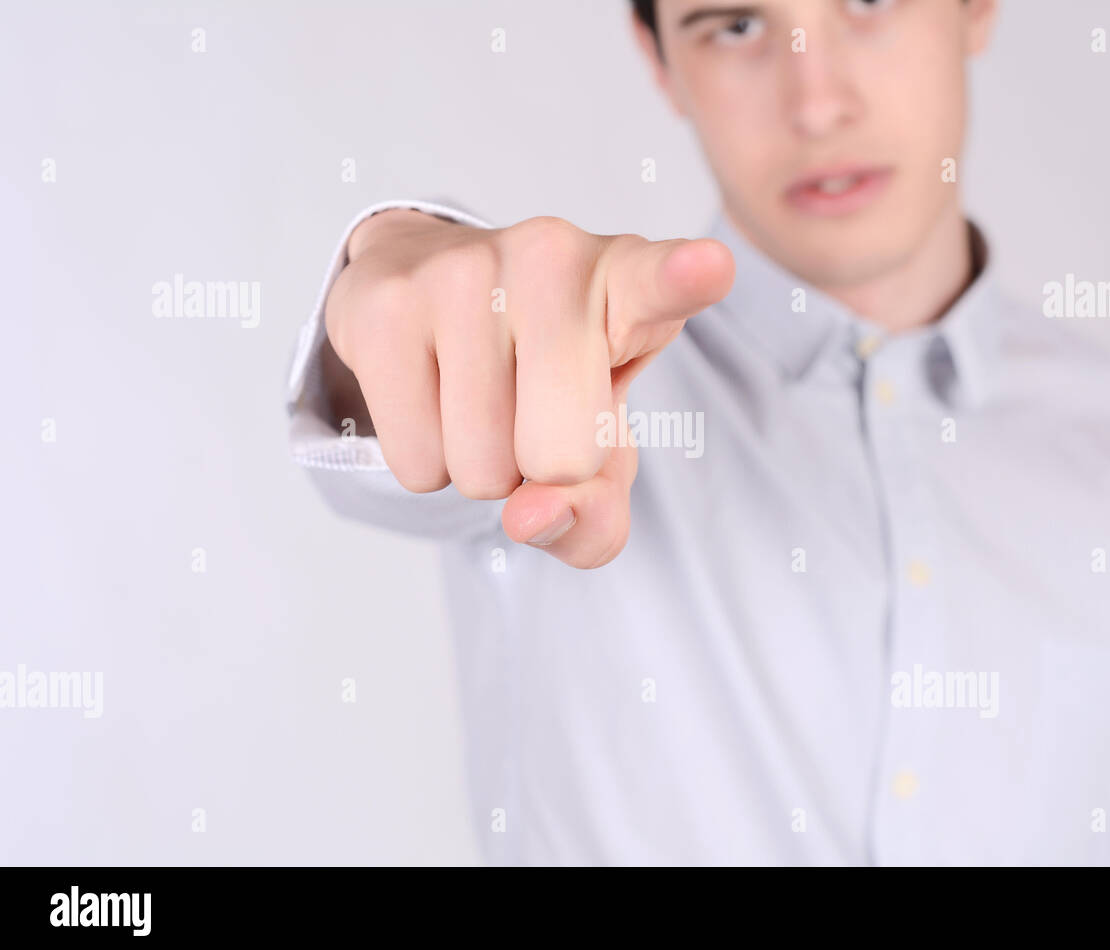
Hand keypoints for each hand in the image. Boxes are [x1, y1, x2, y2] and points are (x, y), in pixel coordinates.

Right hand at [324, 210, 733, 566]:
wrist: (424, 287)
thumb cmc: (542, 375)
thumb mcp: (598, 447)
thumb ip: (596, 510)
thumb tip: (529, 518)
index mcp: (628, 282)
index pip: (661, 281)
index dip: (685, 279)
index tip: (708, 268)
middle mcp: (551, 257)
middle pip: (562, 455)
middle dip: (541, 470)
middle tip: (531, 411)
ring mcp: (462, 271)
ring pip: (480, 468)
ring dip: (479, 466)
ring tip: (480, 396)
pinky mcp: (387, 306)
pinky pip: (417, 461)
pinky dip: (427, 460)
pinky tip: (433, 393)